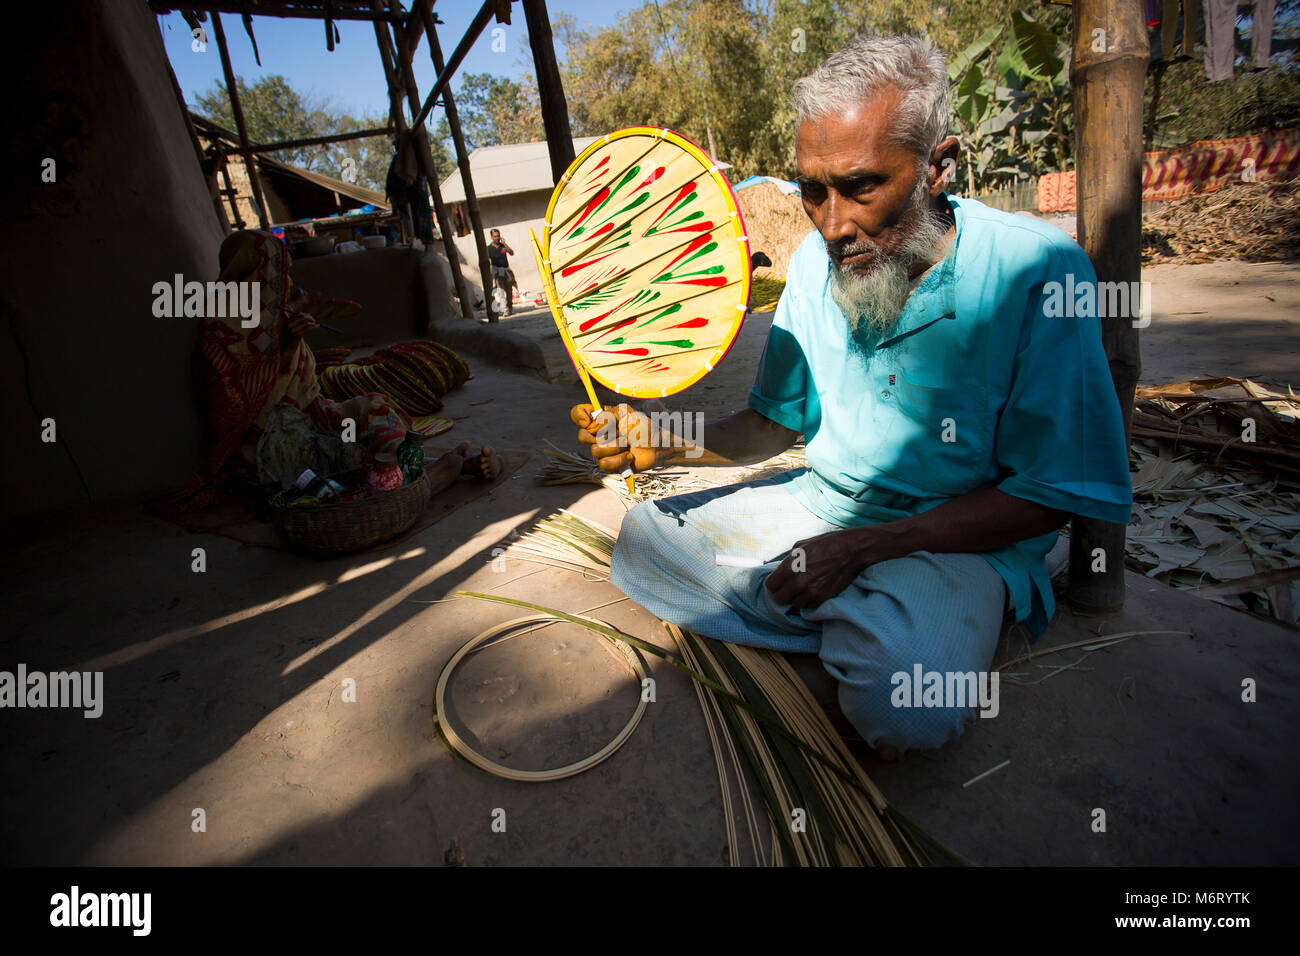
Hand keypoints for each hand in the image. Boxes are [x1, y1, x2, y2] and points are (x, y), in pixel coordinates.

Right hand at [286, 311, 317, 337]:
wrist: (289, 347)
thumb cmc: (292, 336)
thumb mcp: (293, 327)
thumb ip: (298, 320)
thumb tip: (309, 314)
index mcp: (287, 321)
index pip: (299, 314)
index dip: (306, 315)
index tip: (310, 316)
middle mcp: (289, 324)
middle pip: (303, 317)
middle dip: (310, 318)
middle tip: (314, 320)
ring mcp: (293, 330)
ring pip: (306, 323)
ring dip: (312, 323)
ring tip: (315, 324)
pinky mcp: (297, 335)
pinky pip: (307, 328)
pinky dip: (313, 326)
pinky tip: (317, 326)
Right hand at [571, 403, 658, 472]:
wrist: (656, 447)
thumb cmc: (643, 428)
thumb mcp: (627, 413)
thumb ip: (608, 414)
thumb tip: (593, 426)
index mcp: (601, 418)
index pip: (579, 412)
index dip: (578, 415)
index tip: (587, 421)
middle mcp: (598, 434)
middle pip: (582, 436)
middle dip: (601, 435)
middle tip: (617, 433)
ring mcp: (602, 450)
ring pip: (595, 451)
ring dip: (615, 447)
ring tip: (628, 445)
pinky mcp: (609, 464)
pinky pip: (604, 464)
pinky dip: (619, 459)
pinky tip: (629, 456)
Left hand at [764, 526, 889, 607]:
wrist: (851, 551)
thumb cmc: (825, 544)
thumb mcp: (800, 546)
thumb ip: (788, 561)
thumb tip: (780, 570)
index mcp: (789, 568)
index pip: (770, 586)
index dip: (774, 583)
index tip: (778, 581)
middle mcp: (798, 583)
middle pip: (779, 599)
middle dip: (782, 593)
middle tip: (788, 586)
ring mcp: (811, 594)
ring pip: (794, 604)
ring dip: (796, 597)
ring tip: (803, 587)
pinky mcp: (823, 599)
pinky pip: (809, 605)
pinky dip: (809, 600)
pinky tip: (813, 590)